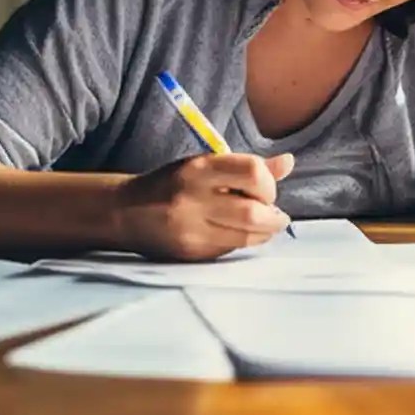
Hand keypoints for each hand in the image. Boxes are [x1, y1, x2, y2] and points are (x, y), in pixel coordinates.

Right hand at [112, 152, 294, 260]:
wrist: (125, 212)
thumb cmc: (173, 183)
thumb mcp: (205, 165)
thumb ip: (246, 166)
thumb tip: (289, 162)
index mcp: (199, 168)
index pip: (252, 171)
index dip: (269, 183)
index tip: (267, 189)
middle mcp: (194, 198)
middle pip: (252, 211)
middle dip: (273, 215)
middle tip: (276, 214)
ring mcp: (191, 229)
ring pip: (246, 236)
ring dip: (265, 231)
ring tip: (265, 224)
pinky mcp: (190, 252)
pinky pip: (232, 249)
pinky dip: (247, 241)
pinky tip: (243, 234)